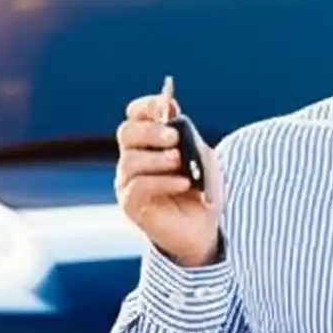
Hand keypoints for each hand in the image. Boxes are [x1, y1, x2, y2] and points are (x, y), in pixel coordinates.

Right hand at [114, 93, 222, 266]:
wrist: (205, 228)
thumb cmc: (201, 189)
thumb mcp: (201, 156)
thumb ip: (187, 135)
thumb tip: (171, 110)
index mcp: (148, 142)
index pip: (135, 115)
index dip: (147, 106)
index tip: (167, 105)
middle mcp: (133, 159)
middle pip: (127, 133)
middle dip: (150, 132)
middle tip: (173, 138)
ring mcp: (128, 182)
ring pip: (130, 161)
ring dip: (158, 159)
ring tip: (179, 163)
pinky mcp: (131, 205)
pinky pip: (138, 187)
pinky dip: (163, 182)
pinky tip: (183, 183)